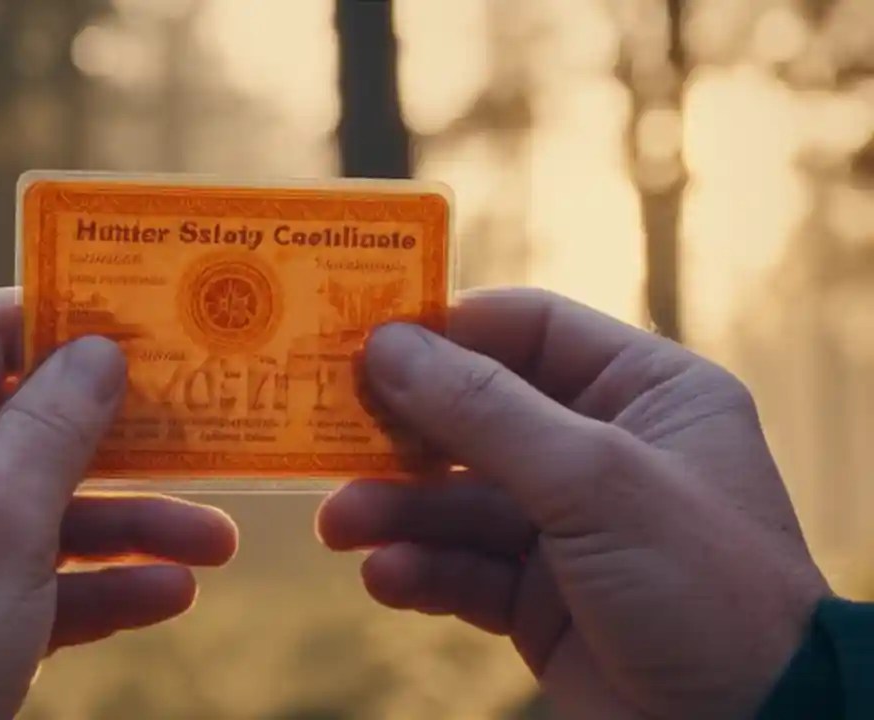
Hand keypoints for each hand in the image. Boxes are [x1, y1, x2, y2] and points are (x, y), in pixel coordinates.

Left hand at [0, 289, 237, 719]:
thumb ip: (55, 424)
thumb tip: (99, 349)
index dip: (57, 321)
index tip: (137, 322)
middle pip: (30, 428)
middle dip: (123, 443)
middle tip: (199, 427)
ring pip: (48, 509)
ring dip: (133, 523)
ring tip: (217, 543)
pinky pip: (41, 577)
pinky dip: (102, 584)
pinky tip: (171, 594)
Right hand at [317, 289, 828, 719]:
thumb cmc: (701, 587)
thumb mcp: (592, 480)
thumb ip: (483, 410)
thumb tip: (388, 345)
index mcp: (646, 392)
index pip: (530, 330)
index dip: (448, 330)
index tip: (363, 339)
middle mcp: (603, 450)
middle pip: (477, 415)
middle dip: (404, 432)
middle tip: (327, 433)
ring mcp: (568, 528)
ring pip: (458, 498)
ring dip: (397, 509)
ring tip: (340, 524)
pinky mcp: (538, 599)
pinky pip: (462, 568)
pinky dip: (421, 570)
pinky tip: (387, 578)